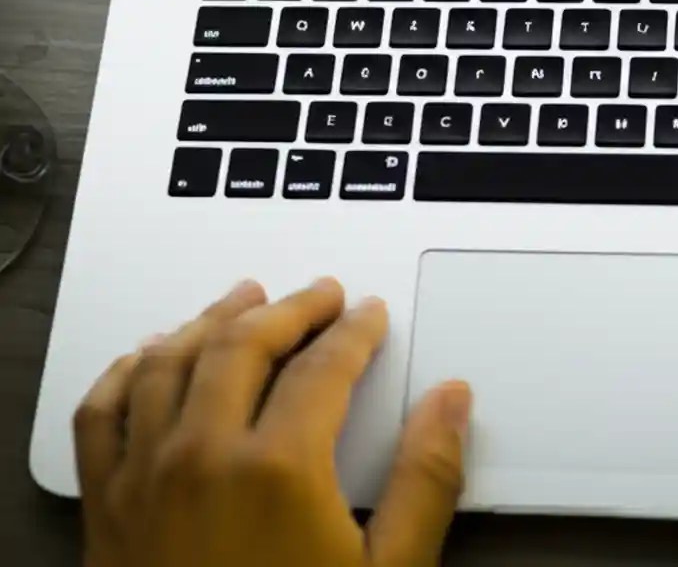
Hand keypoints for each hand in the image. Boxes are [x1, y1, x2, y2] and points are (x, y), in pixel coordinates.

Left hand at [74, 278, 471, 566]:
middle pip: (244, 343)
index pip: (325, 364)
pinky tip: (151, 356)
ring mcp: (145, 477)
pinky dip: (129, 370)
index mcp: (279, 468)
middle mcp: (203, 456)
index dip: (354, 330)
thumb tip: (451, 403)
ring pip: (171, 360)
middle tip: (320, 294)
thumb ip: (426, 481)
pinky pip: (102, 410)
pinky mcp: (106, 506)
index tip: (367, 315)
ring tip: (243, 299)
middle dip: (290, 307)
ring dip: (211, 319)